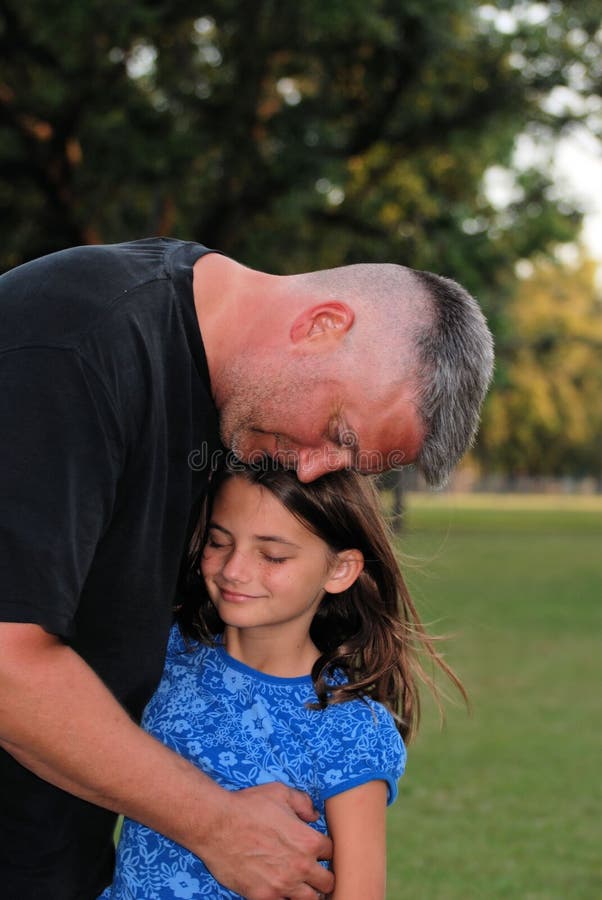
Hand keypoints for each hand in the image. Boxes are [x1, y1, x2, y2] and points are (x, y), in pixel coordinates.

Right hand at [199, 782, 333, 899]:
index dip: (324, 849)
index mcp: (308, 841)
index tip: (316, 849)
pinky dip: (285, 898)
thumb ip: (303, 802)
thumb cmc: (247, 806)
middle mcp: (300, 866)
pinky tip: (280, 889)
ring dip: (308, 892)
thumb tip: (314, 815)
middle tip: (313, 870)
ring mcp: (283, 885)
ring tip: (300, 884)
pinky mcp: (264, 897)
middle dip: (322, 875)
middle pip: (327, 882)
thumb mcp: (280, 792)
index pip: (331, 852)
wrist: (216, 824)